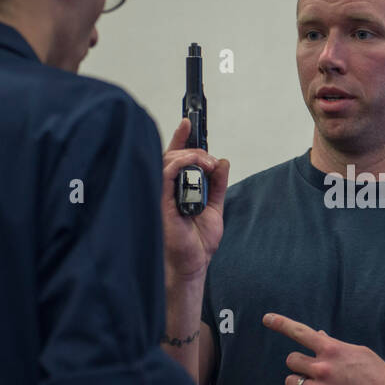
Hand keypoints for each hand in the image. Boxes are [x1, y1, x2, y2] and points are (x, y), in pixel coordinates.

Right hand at [161, 118, 229, 281]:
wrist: (194, 262)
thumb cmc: (198, 241)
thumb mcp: (215, 206)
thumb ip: (218, 184)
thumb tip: (223, 162)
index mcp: (178, 189)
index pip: (175, 158)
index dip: (180, 138)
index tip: (188, 123)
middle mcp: (167, 189)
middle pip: (173, 155)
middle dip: (194, 149)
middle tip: (211, 159)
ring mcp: (162, 193)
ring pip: (169, 160)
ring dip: (192, 155)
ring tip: (208, 163)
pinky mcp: (160, 200)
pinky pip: (166, 173)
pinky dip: (181, 163)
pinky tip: (195, 162)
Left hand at [263, 313, 384, 384]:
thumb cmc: (378, 375)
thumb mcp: (359, 353)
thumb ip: (335, 346)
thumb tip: (319, 337)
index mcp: (333, 350)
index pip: (301, 332)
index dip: (281, 324)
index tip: (266, 318)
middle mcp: (324, 368)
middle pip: (291, 361)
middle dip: (299, 366)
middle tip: (314, 373)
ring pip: (291, 383)